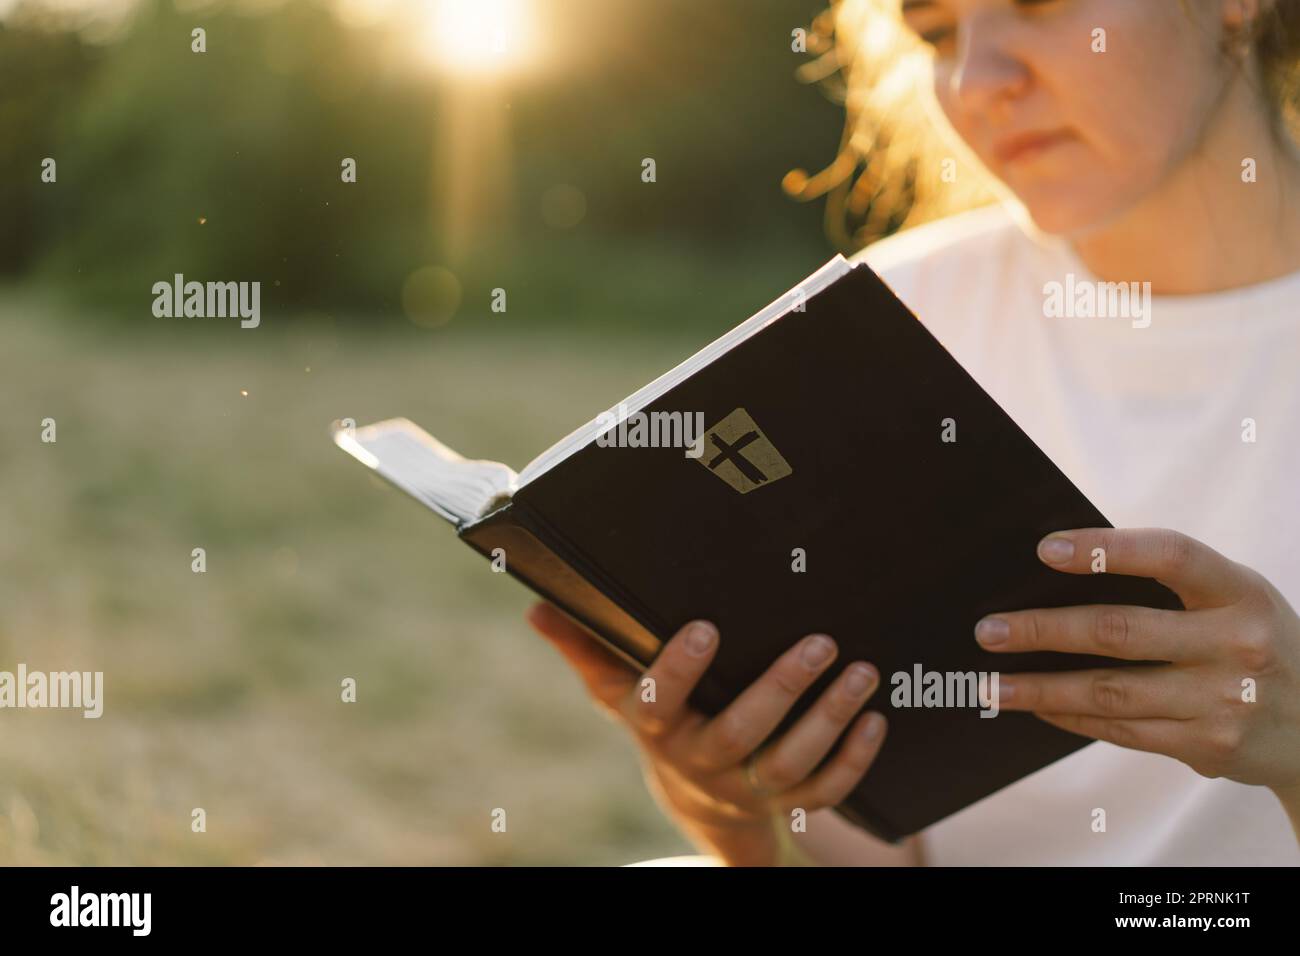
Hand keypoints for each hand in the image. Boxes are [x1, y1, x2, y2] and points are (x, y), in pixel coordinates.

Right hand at [526, 603, 886, 865]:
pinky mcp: (786, 803)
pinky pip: (824, 791)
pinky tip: (876, 720)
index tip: (705, 626)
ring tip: (862, 673)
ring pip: (790, 764)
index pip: (657, 703)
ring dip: (830, 719)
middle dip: (781, 689)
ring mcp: (747, 787)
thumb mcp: (616, 691)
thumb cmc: (659, 722)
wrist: (695, 802)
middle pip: (740, 735)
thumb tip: (535, 608)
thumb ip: (585, 648)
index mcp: (658, 728)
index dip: (678, 671)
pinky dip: (853, 760)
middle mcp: (702, 761)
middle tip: (821, 642)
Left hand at [976, 528, 1299, 829]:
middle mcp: (1236, 645)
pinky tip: (1037, 703)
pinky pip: (1121, 730)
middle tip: (988, 631)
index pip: (1170, 555)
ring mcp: (1223, 701)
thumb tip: (1061, 571)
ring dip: (1040, 686)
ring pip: (1110, 692)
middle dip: (1043, 630)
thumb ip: (1170, 584)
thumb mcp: (1235, 599)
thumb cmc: (1252, 641)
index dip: (1106, 550)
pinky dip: (1070, 716)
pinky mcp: (1208, 746)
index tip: (1045, 550)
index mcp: (1240, 592)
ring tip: (993, 680)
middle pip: (1120, 632)